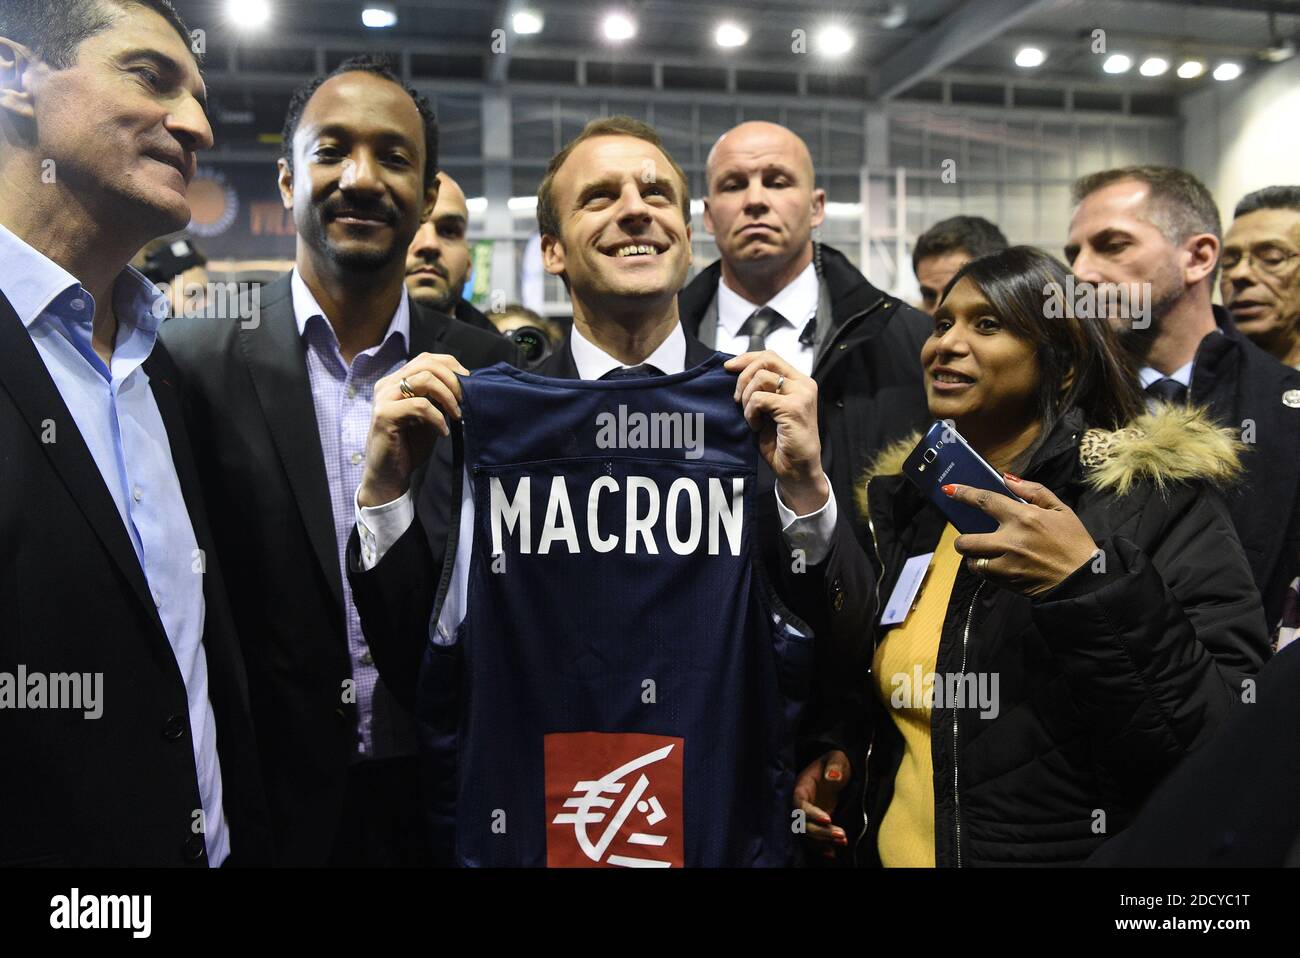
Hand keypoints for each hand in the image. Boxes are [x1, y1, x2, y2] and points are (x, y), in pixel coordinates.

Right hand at [357, 352, 468, 507]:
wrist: (389, 474)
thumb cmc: (409, 445)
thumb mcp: (428, 415)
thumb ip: (437, 398)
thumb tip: (463, 384)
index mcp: (396, 381)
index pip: (426, 359)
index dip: (451, 366)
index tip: (468, 383)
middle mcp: (387, 384)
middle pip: (426, 364)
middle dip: (452, 380)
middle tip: (465, 400)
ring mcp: (384, 398)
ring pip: (423, 380)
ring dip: (447, 397)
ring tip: (457, 416)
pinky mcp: (384, 415)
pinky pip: (419, 405)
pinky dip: (437, 417)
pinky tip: (443, 432)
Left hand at [724, 351, 828, 514]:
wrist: (796, 470)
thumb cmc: (781, 443)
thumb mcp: (768, 410)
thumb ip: (760, 390)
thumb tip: (735, 371)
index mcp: (798, 382)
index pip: (770, 356)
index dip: (746, 359)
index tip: (728, 368)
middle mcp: (803, 384)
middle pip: (765, 361)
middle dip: (743, 377)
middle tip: (738, 400)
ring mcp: (801, 395)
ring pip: (760, 378)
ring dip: (747, 399)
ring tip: (752, 418)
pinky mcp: (794, 408)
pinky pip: (759, 399)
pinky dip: (751, 413)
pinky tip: (756, 426)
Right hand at [793, 749, 850, 857]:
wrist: (837, 771)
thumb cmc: (836, 763)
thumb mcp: (837, 758)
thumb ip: (835, 766)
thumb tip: (833, 776)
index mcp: (801, 787)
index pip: (799, 804)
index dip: (811, 814)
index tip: (828, 819)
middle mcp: (800, 804)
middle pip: (803, 824)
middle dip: (821, 832)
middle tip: (841, 835)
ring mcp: (807, 816)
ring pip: (808, 835)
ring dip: (823, 841)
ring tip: (843, 841)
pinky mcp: (815, 824)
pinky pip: (813, 840)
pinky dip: (822, 848)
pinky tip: (833, 853)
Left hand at [945, 474, 1099, 595]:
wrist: (1084, 580)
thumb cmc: (1074, 542)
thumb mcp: (1061, 510)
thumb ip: (1034, 491)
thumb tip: (1007, 478)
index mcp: (1024, 517)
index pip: (984, 501)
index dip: (963, 494)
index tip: (948, 490)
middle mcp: (1010, 540)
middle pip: (966, 540)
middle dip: (963, 539)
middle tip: (970, 538)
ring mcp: (1006, 563)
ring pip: (971, 560)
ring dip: (973, 557)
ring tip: (984, 554)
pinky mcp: (1007, 582)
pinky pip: (983, 574)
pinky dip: (985, 569)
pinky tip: (996, 565)